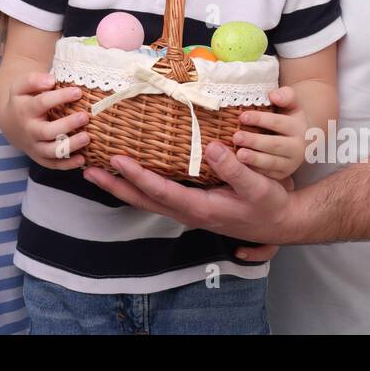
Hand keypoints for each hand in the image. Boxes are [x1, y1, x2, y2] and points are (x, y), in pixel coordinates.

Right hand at [0, 72, 89, 169]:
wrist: (9, 123)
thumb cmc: (22, 100)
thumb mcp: (21, 86)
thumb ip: (33, 80)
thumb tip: (51, 81)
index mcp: (24, 110)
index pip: (42, 103)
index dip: (60, 97)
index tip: (78, 92)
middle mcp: (29, 130)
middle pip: (47, 131)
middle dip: (67, 125)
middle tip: (85, 117)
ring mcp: (34, 146)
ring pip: (52, 151)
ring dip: (70, 146)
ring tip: (87, 137)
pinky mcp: (40, 158)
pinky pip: (53, 164)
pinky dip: (68, 165)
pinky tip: (82, 159)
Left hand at [84, 140, 289, 258]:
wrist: (281, 223)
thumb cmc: (270, 204)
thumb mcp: (257, 185)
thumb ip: (233, 168)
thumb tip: (209, 148)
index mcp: (200, 208)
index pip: (160, 191)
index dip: (137, 176)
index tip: (117, 160)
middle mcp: (188, 213)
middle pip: (143, 200)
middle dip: (115, 186)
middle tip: (88, 171)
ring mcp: (188, 211)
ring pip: (147, 200)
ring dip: (121, 187)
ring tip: (98, 173)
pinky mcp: (191, 206)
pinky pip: (157, 196)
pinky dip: (138, 186)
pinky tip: (129, 175)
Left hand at [232, 86, 310, 181]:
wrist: (301, 139)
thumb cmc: (287, 117)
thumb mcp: (291, 104)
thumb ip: (286, 96)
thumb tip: (273, 96)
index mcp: (298, 128)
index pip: (278, 123)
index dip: (260, 119)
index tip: (242, 116)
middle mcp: (298, 148)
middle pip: (275, 144)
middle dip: (255, 141)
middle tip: (236, 137)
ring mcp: (291, 164)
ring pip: (272, 162)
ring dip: (254, 159)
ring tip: (238, 154)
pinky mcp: (282, 175)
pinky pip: (268, 174)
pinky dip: (254, 170)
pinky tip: (240, 166)